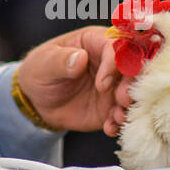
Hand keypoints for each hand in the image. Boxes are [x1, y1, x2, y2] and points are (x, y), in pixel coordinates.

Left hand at [15, 26, 133, 135]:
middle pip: (132, 68)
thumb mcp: (44, 63)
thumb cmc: (40, 71)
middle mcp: (110, 62)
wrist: (37, 100)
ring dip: (129, 106)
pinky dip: (119, 122)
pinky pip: (121, 114)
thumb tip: (80, 58)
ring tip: (117, 117)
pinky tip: (109, 128)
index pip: (115, 47)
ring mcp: (113, 85)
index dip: (114, 65)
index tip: (102, 84)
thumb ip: (61, 60)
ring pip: (131, 93)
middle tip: (122, 100)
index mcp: (95, 42)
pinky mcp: (110, 106)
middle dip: (131, 85)